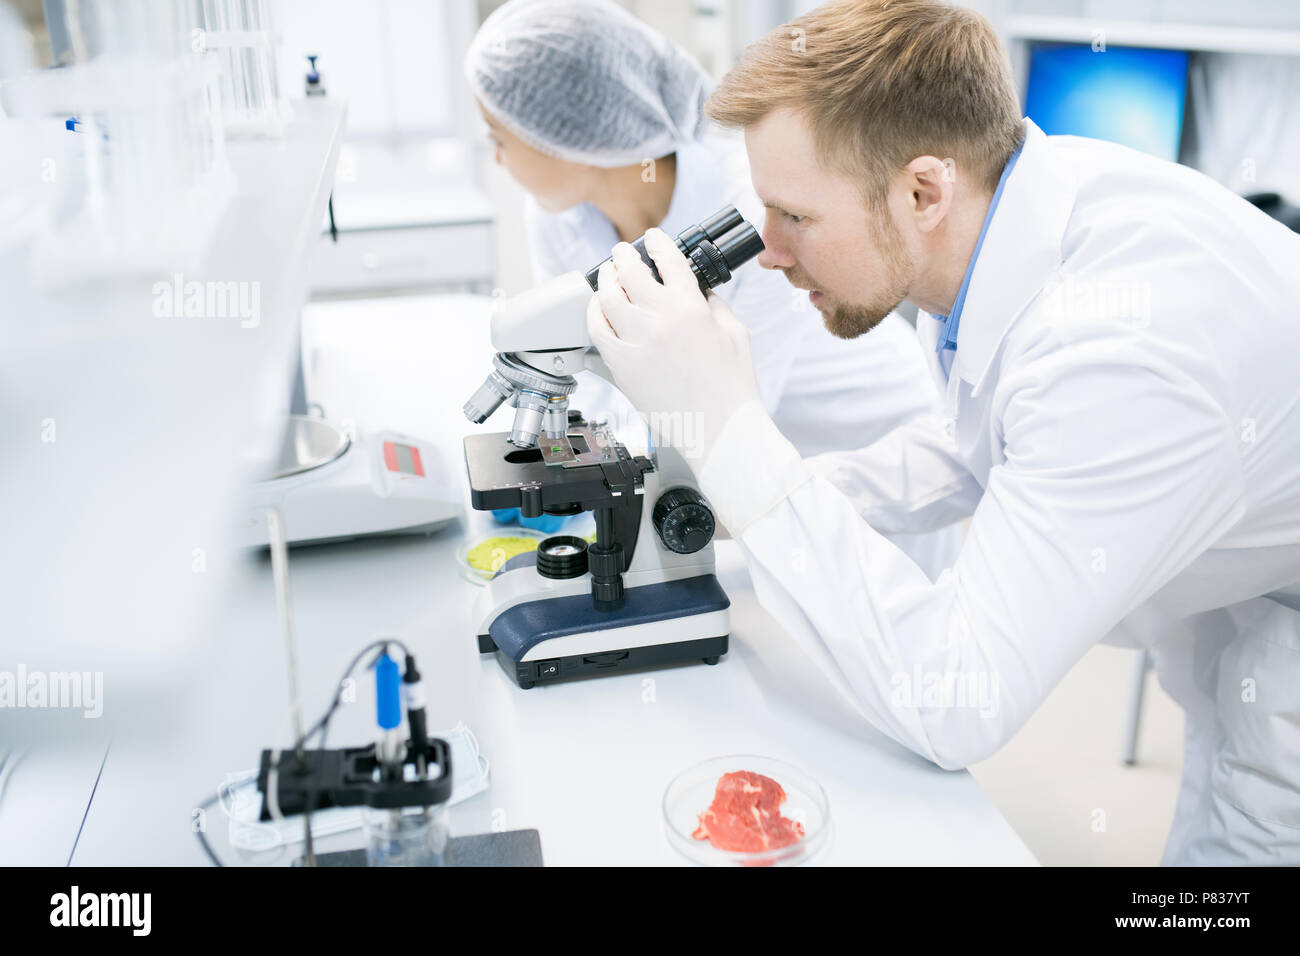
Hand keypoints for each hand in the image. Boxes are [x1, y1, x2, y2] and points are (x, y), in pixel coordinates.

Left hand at [585, 228, 762, 462]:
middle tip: (621, 252)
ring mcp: (638, 342)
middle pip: (630, 271)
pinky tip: (597, 309)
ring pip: (607, 297)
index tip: (653, 238)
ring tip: (608, 277)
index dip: (657, 242)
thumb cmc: (732, 387)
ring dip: (605, 280)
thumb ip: (714, 304)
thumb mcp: (735, 333)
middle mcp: (661, 319)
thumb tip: (699, 290)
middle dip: (623, 255)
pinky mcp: (623, 366)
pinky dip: (593, 314)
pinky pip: (597, 330)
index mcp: (692, 307)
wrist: (720, 429)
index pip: (668, 259)